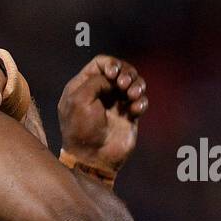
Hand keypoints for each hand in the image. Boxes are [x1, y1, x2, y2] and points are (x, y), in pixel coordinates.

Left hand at [57, 55, 147, 173]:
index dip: (111, 63)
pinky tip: (135, 111)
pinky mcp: (128, 116)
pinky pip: (140, 101)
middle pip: (120, 70)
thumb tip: (112, 79)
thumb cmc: (81, 130)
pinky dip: (140, 102)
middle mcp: (100, 93)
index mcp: (83, 86)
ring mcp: (115, 104)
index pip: (101, 63)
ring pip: (133, 83)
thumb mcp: (79, 100)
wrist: (93, 158)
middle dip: (126, 73)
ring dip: (137, 85)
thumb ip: (95, 80)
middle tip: (124, 85)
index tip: (113, 74)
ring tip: (133, 96)